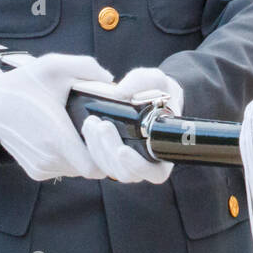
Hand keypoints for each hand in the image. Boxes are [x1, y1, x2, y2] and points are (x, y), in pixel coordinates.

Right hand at [0, 53, 113, 181]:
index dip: (107, 151)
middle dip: (100, 150)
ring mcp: (41, 168)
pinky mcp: (36, 171)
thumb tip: (110, 78)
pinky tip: (69, 137)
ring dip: (86, 154)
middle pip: (91, 167)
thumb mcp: (54, 66)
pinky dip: (71, 158)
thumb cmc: (23, 85)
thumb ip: (86, 67)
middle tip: (97, 125)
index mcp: (56, 137)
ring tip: (84, 130)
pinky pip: (64, 169)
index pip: (95, 165)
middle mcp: (49, 159)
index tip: (102, 127)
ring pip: (78, 170)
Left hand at [80, 68, 183, 184]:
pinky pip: (100, 163)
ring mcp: (129, 161)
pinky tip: (87, 129)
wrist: (150, 93)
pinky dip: (92, 148)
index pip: (155, 173)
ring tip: (91, 124)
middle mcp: (148, 161)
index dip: (137, 166)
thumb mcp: (157, 80)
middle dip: (110, 151)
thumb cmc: (159, 90)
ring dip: (98, 150)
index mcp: (165, 148)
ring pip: (111, 170)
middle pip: (126, 173)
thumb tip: (119, 92)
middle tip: (101, 126)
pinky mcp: (112, 157)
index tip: (122, 150)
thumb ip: (142, 81)